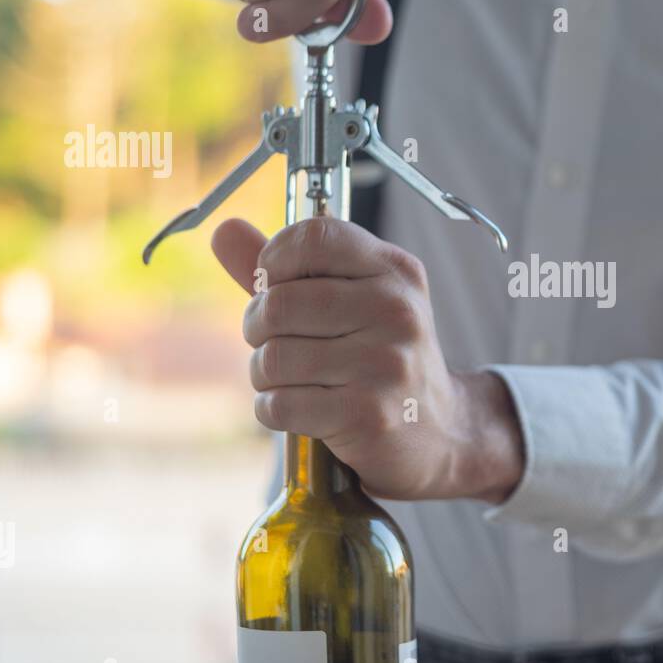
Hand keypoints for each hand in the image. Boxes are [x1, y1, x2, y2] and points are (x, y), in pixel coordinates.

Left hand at [211, 217, 524, 504]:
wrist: (439, 431)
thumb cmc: (380, 358)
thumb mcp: (350, 302)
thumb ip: (287, 270)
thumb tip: (223, 231)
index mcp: (395, 271)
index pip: (313, 238)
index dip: (274, 260)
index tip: (275, 285)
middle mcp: (396, 310)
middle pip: (279, 303)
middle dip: (257, 328)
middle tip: (276, 342)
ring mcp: (386, 364)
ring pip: (273, 358)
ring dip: (265, 375)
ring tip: (293, 379)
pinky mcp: (368, 414)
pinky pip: (280, 404)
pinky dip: (273, 410)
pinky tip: (301, 409)